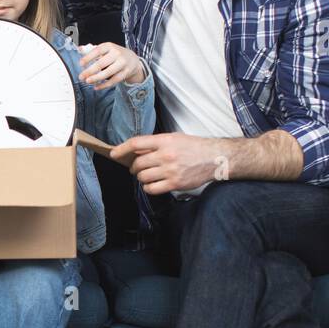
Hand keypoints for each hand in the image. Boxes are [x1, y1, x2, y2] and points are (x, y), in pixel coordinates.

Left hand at [78, 42, 145, 89]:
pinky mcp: (125, 72)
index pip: (97, 51)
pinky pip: (114, 80)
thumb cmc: (115, 54)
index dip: (88, 57)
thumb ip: (92, 49)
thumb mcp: (105, 49)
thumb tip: (80, 49)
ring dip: (96, 78)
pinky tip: (97, 87)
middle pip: (101, 63)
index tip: (81, 64)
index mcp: (109, 46)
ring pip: (108, 73)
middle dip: (90, 71)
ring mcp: (122, 63)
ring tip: (88, 81)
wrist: (132, 59)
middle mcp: (116, 54)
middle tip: (81, 76)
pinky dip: (104, 85)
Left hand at [109, 133, 228, 194]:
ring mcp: (170, 170)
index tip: (113, 154)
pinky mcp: (175, 183)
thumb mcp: (174, 138)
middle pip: (138, 164)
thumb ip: (155, 144)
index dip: (122, 149)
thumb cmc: (193, 147)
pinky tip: (153, 184)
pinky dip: (148, 187)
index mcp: (164, 141)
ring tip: (147, 175)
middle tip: (137, 168)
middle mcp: (166, 155)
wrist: (215, 158)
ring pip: (143, 177)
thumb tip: (135, 151)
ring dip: (141, 177)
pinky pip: (152, 189)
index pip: (136, 144)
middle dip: (134, 167)